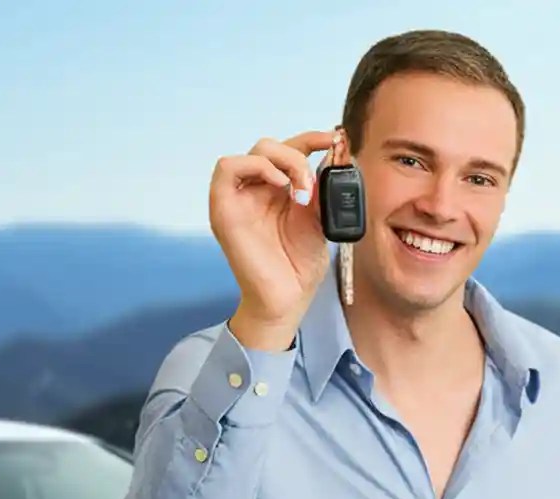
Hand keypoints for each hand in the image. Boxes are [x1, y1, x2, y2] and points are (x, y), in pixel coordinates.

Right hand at [208, 130, 339, 348]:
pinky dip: (257, 167)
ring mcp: (238, 199)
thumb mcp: (320, 217)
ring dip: (281, 160)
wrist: (287, 297)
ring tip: (300, 188)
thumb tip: (335, 153)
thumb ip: (323, 186)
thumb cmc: (298, 265)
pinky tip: (279, 186)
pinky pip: (226, 168)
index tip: (335, 138)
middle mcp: (255, 191)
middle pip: (269, 146)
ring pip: (252, 152)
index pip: (289, 150)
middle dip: (297, 154)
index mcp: (276, 191)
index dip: (311, 138)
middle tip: (313, 183)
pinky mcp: (224, 209)